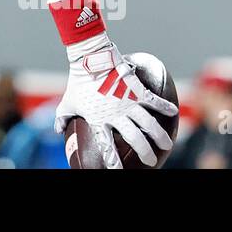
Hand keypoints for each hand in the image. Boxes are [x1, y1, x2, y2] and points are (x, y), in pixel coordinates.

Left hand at [54, 44, 177, 167]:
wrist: (90, 59)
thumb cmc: (77, 82)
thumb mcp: (67, 102)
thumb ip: (62, 118)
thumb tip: (58, 130)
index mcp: (99, 120)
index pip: (107, 146)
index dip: (113, 161)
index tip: (118, 171)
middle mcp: (116, 115)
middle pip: (134, 138)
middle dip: (145, 152)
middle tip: (151, 160)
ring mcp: (128, 102)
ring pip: (148, 123)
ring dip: (159, 135)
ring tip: (167, 145)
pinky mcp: (136, 90)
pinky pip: (153, 100)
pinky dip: (164, 107)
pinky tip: (173, 112)